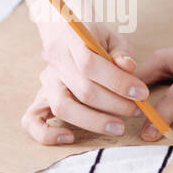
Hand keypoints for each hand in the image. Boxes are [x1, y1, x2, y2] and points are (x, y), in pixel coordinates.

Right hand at [21, 21, 148, 144]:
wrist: (66, 34)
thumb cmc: (96, 39)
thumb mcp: (113, 38)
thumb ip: (122, 52)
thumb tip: (128, 66)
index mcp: (71, 38)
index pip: (90, 63)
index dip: (117, 82)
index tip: (141, 93)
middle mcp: (54, 60)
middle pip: (82, 89)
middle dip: (115, 104)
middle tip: (137, 111)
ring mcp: (45, 81)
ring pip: (62, 107)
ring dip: (93, 121)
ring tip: (119, 127)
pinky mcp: (39, 98)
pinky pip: (31, 121)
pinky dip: (47, 134)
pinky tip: (70, 138)